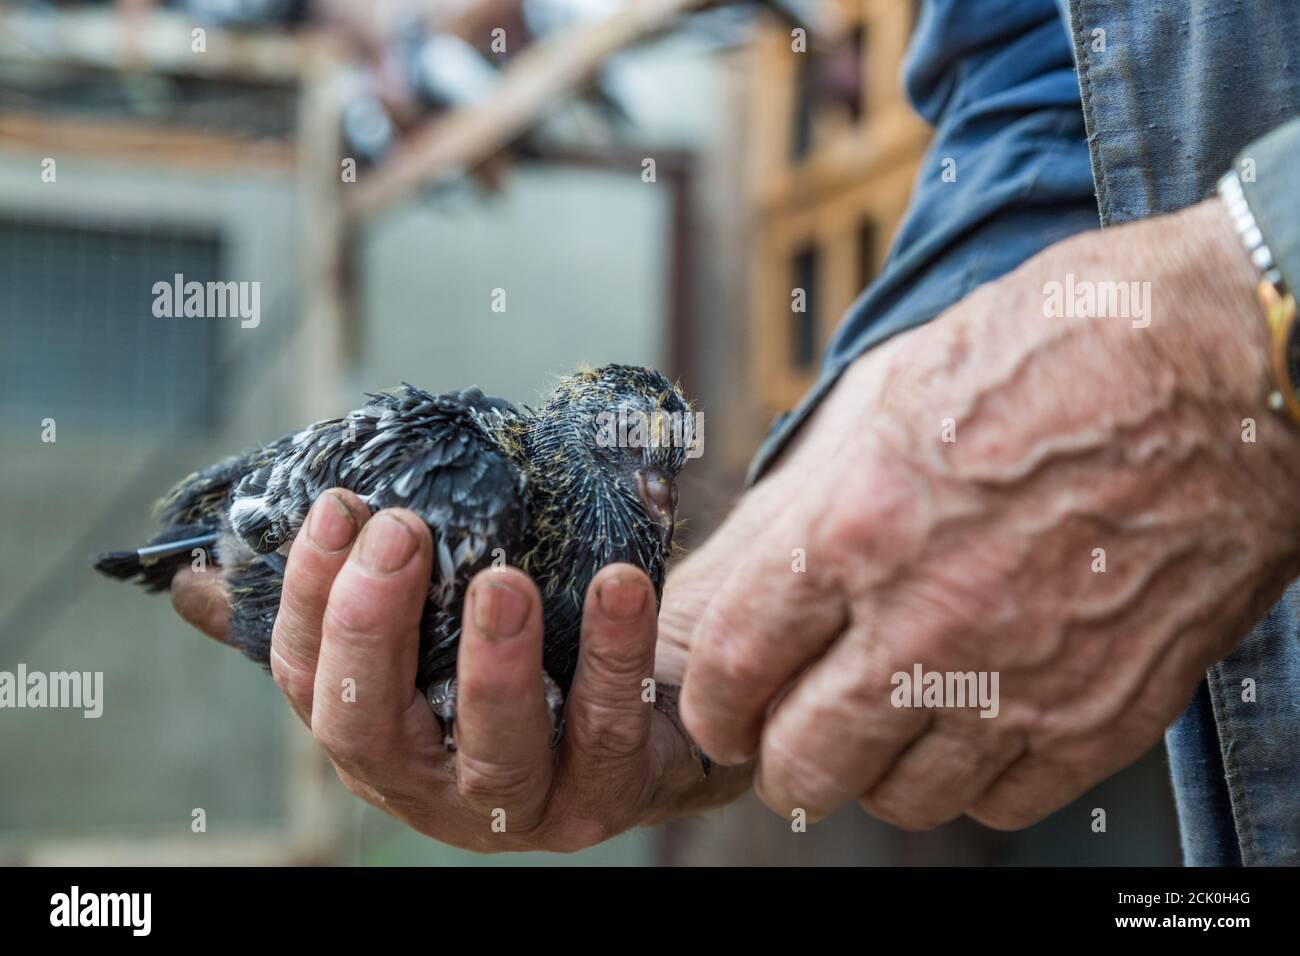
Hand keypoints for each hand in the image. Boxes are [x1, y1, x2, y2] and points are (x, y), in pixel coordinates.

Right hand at [172, 493, 745, 851]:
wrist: (648, 715)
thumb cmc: (518, 667)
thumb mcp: (419, 642)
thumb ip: (326, 613)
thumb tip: (189, 582)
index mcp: (378, 742)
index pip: (311, 682)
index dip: (311, 597)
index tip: (339, 506)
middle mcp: (434, 788)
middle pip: (372, 733)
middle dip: (373, 630)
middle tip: (401, 530)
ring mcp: (526, 805)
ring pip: (496, 755)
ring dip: (491, 663)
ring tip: (502, 579)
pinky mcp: (615, 792)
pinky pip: (611, 729)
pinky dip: (612, 655)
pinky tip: (618, 583)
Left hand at [678, 198, 1299, 829]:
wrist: (1230, 361)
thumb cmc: (1056, 348)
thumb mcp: (891, 392)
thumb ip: (802, 502)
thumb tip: (730, 578)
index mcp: (859, 528)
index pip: (733, 666)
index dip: (710, 700)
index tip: (718, 704)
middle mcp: (932, 621)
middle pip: (806, 761)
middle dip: (781, 753)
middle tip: (790, 728)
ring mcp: (1023, 681)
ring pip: (900, 799)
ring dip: (877, 767)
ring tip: (889, 719)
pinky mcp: (1105, 716)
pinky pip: (1000, 803)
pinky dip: (971, 776)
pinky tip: (975, 720)